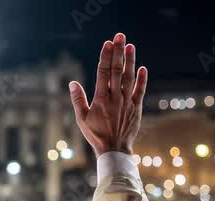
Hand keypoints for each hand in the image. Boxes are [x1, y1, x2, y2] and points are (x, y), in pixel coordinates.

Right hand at [69, 33, 147, 156]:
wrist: (114, 150)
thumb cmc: (95, 135)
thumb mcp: (82, 119)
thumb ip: (78, 100)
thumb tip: (72, 83)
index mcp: (101, 99)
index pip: (103, 72)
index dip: (105, 57)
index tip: (107, 43)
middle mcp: (115, 98)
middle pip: (116, 70)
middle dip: (118, 52)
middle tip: (119, 36)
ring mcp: (127, 102)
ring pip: (129, 77)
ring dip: (130, 61)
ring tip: (130, 46)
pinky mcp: (136, 108)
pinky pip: (140, 91)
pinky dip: (141, 79)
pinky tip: (142, 68)